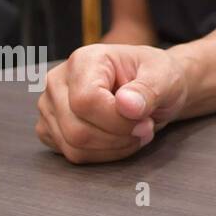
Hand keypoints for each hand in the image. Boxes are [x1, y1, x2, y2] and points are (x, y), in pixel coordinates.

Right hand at [35, 43, 187, 163]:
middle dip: (118, 137)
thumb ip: (148, 90)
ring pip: (74, 147)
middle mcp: (58, 82)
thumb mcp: (165, 76)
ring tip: (136, 132)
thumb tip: (126, 104)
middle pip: (77, 129)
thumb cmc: (158, 77)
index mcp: (84, 60)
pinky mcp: (51, 128)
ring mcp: (50, 106)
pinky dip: (103, 154)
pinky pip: (73, 154)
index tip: (145, 122)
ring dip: (113, 148)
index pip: (86, 101)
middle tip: (145, 128)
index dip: (117, 121)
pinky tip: (121, 139)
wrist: (154, 85)